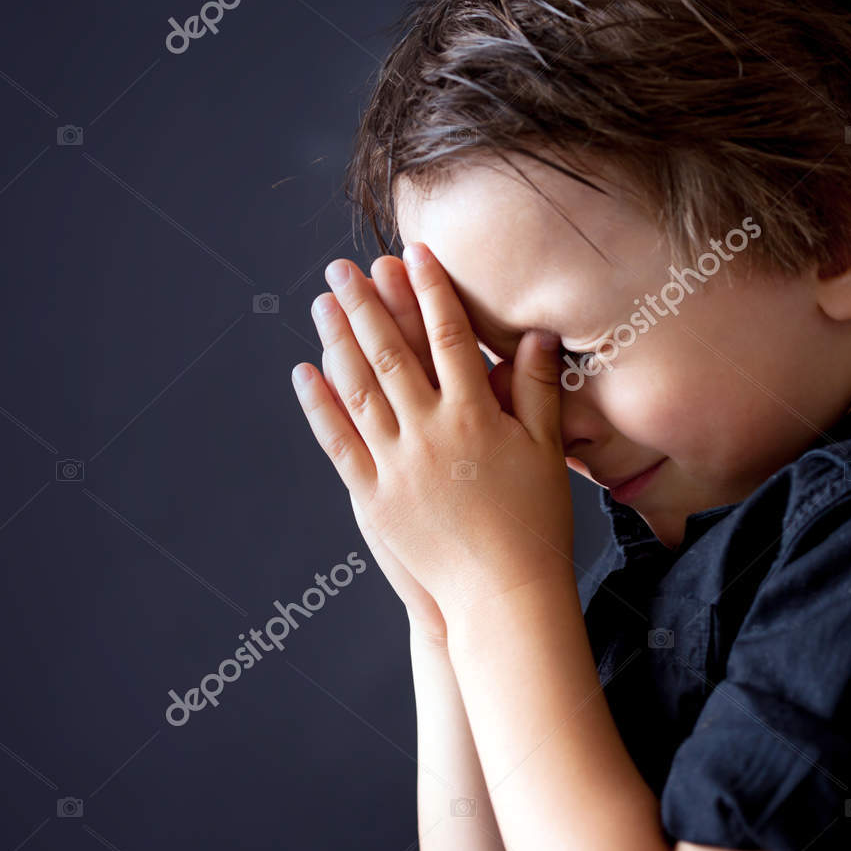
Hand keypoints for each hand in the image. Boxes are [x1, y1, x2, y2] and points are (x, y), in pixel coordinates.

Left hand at [291, 242, 574, 624]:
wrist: (503, 594)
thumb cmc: (534, 523)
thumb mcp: (546, 451)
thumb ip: (536, 389)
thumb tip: (537, 334)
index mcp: (477, 416)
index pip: (448, 337)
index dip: (430, 291)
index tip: (412, 255)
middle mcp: (431, 433)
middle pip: (391, 352)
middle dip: (366, 303)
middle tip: (343, 267)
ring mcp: (397, 465)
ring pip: (357, 389)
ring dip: (336, 340)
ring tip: (322, 303)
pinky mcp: (373, 498)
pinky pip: (339, 442)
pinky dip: (319, 405)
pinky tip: (304, 373)